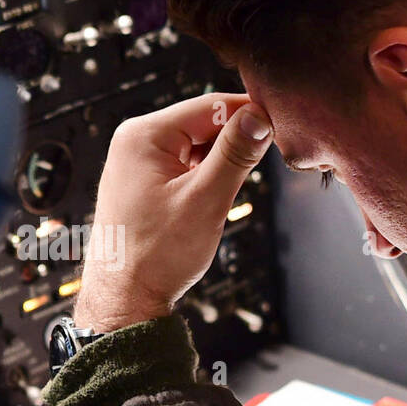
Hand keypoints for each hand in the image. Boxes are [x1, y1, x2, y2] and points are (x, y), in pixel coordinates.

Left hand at [73, 93, 274, 332]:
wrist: (125, 300)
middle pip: (203, 124)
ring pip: (197, 147)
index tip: (281, 127)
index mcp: (142, 136)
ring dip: (220, 165)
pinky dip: (205, 179)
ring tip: (222, 197)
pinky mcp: (144, 184)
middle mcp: (135, 142)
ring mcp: (137, 163)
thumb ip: (235, 155)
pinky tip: (209, 203)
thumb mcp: (205, 200)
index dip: (249, 115)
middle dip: (233, 144)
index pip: (210, 105)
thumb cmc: (154, 256)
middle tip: (258, 168)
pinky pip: (185, 167)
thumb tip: (260, 119)